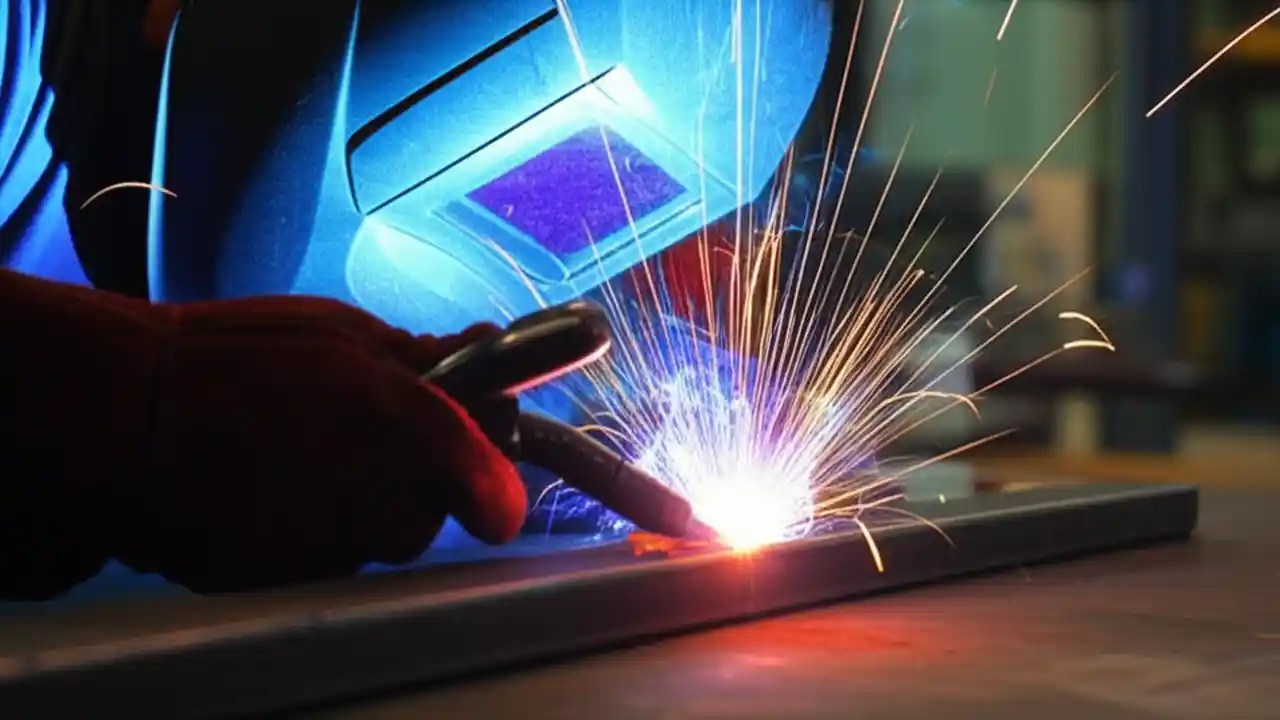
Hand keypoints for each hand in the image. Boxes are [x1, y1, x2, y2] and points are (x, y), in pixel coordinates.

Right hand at [110, 295, 526, 592]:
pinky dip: (312, 528)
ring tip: (304, 454)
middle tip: (363, 434)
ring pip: (376, 539)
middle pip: (431, 515)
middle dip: (414, 481)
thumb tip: (482, 359)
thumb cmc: (232, 359)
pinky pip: (325, 556)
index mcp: (408, 431)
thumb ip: (424, 360)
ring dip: (362, 505)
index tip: (481, 462)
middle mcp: (382, 504)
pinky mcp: (287, 582)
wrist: (126, 418)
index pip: (499, 496)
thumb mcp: (341, 334)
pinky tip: (272, 486)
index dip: (493, 479)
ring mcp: (333, 552)